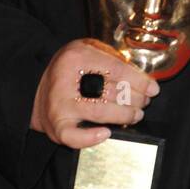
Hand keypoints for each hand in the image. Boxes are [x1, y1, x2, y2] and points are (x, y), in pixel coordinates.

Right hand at [30, 38, 159, 148]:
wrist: (36, 86)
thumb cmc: (70, 69)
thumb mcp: (87, 50)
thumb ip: (112, 57)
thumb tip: (143, 76)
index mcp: (76, 57)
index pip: (118, 69)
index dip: (140, 81)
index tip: (153, 89)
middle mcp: (66, 80)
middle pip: (112, 91)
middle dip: (135, 98)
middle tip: (144, 102)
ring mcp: (59, 104)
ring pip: (100, 112)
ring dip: (124, 115)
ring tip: (135, 114)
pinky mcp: (55, 125)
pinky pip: (74, 137)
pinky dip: (91, 138)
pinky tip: (107, 133)